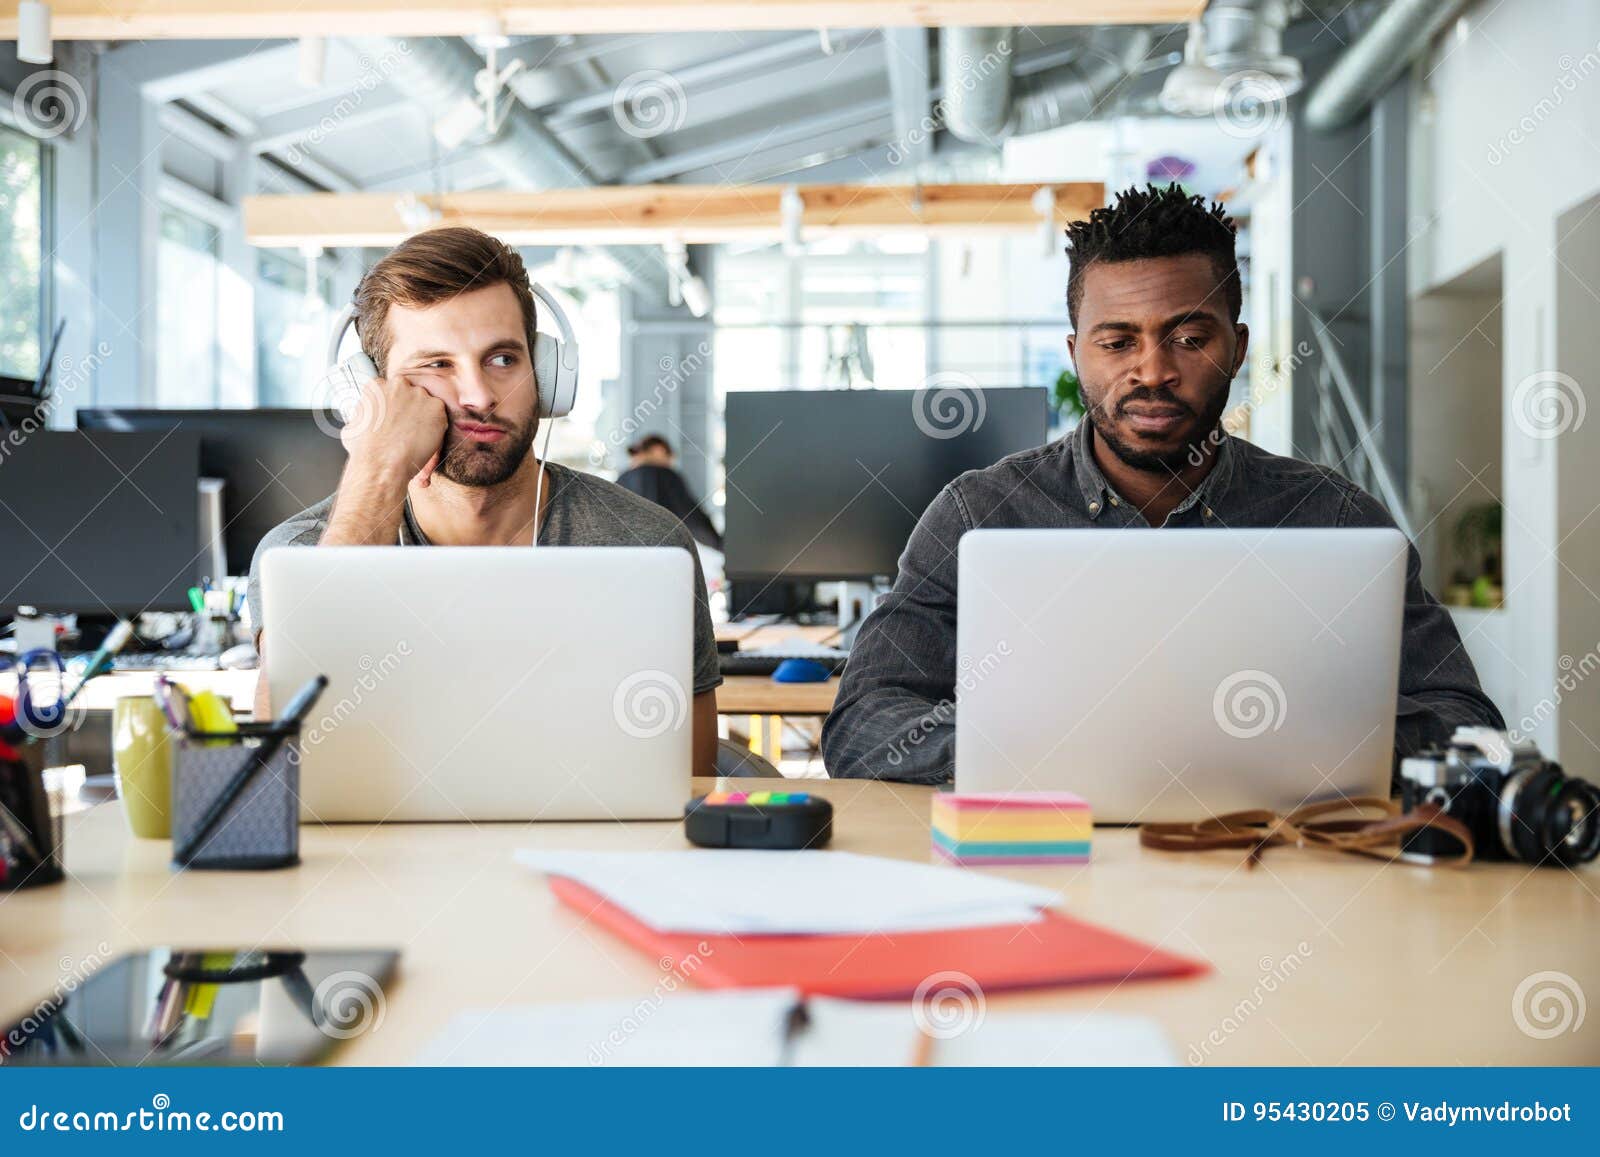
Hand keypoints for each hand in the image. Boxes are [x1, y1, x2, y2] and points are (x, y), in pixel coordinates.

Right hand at [340, 369, 446, 488]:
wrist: (381, 465)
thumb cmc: (365, 450)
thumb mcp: (353, 424)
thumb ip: (363, 413)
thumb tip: (364, 416)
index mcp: (376, 386)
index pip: (391, 390)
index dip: (395, 406)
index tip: (395, 417)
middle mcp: (398, 384)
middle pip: (410, 392)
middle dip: (410, 408)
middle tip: (407, 428)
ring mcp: (418, 394)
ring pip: (427, 403)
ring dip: (424, 417)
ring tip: (415, 437)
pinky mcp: (436, 407)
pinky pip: (440, 415)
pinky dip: (436, 427)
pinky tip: (425, 439)